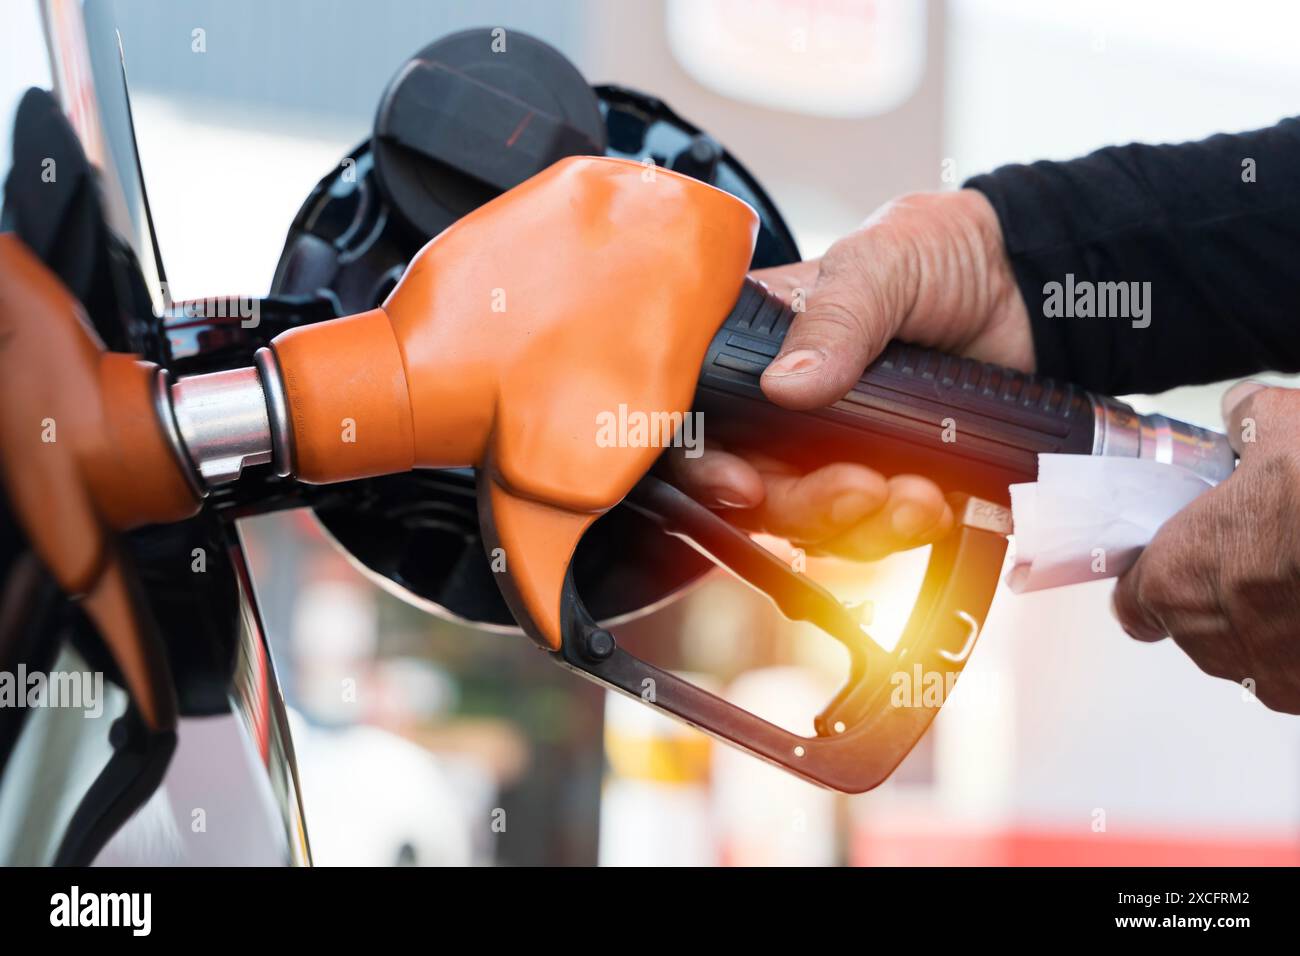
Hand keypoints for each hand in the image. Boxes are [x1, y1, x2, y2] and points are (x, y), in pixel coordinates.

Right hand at [669, 189, 1031, 558]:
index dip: (705, 464)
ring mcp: (830, 449)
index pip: (699, 419)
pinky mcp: (885, 476)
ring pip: (811, 523)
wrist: (1028, 287)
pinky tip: (935, 500)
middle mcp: (779, 409)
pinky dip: (902, 527)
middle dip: (803, 505)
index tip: (744, 486)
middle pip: (754, 489)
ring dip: (860, 524)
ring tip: (916, 495)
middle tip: (860, 488)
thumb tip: (785, 388)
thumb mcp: (882, 262)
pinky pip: (874, 530)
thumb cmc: (941, 252)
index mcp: (754, 349)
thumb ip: (836, 319)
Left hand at [1112, 382, 1299, 713]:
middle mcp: (1208, 639)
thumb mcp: (1278, 427)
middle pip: (1198, 626)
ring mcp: (1267, 674)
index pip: (1133, 604)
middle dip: (1228, 593)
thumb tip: (1245, 412)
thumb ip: (1246, 422)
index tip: (1183, 564)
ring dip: (1274, 622)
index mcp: (1173, 582)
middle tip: (1267, 553)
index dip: (1156, 582)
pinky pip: (1299, 672)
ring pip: (1255, 653)